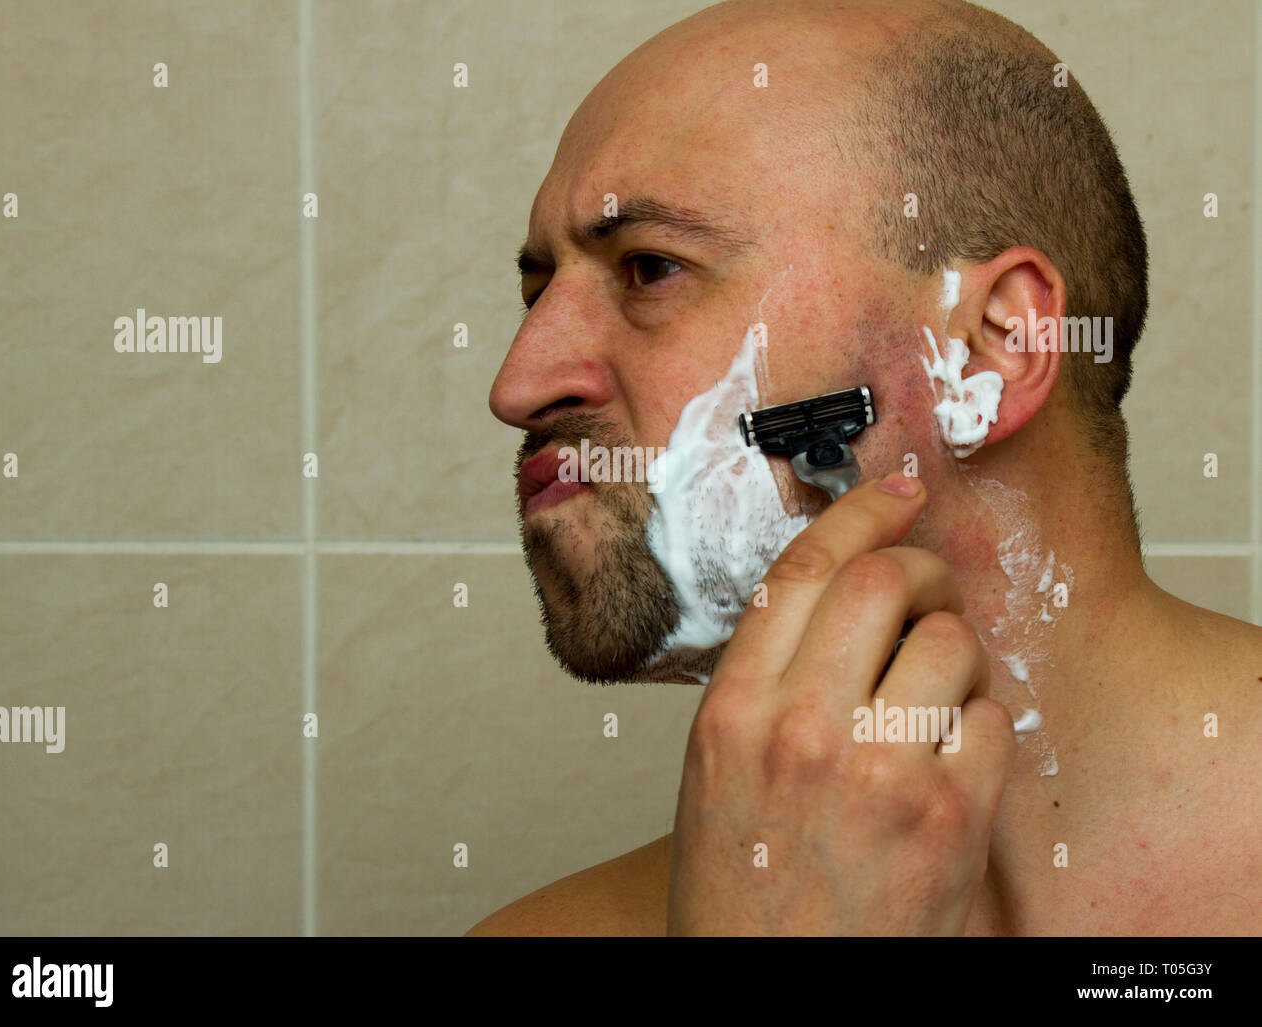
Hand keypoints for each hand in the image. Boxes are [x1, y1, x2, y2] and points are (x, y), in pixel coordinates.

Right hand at [667, 472, 1015, 934]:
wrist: (771, 991)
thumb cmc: (742, 892)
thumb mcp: (718, 769)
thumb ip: (768, 681)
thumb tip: (838, 601)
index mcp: (734, 712)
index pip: (801, 571)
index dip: (856, 513)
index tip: (892, 491)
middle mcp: (802, 729)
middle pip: (883, 582)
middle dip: (920, 569)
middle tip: (927, 591)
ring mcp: (879, 772)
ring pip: (950, 642)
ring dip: (955, 652)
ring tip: (934, 695)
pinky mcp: (948, 818)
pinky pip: (989, 719)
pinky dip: (979, 724)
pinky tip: (950, 758)